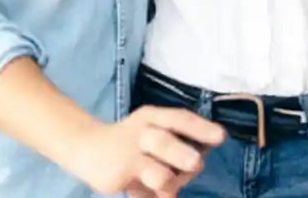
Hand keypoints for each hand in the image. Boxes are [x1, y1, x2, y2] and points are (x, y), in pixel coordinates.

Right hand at [69, 105, 225, 197]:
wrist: (85, 146)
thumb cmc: (131, 140)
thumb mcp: (151, 131)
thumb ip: (174, 141)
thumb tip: (203, 157)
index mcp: (153, 117)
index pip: (179, 119)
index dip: (200, 128)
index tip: (221, 137)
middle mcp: (141, 132)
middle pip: (163, 142)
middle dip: (180, 153)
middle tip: (195, 163)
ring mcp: (128, 156)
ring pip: (154, 172)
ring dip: (167, 181)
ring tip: (167, 185)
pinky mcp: (118, 177)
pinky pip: (143, 193)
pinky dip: (155, 196)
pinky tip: (162, 196)